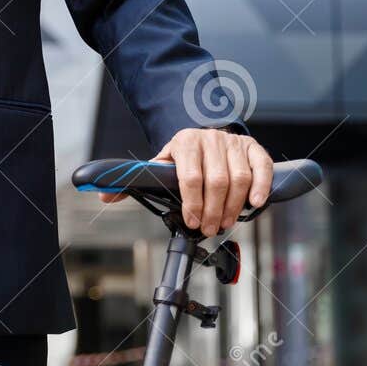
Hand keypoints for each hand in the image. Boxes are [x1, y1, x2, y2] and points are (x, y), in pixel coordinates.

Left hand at [98, 127, 272, 236]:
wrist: (204, 136)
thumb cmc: (181, 158)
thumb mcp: (160, 166)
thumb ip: (136, 181)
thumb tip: (104, 196)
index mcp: (184, 142)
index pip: (189, 175)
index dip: (192, 203)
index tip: (192, 222)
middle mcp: (210, 139)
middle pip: (217, 181)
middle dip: (213, 211)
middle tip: (208, 229)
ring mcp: (234, 143)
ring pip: (240, 179)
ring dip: (233, 207)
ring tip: (225, 222)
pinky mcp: (254, 148)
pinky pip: (262, 168)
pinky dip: (261, 188)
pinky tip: (253, 205)